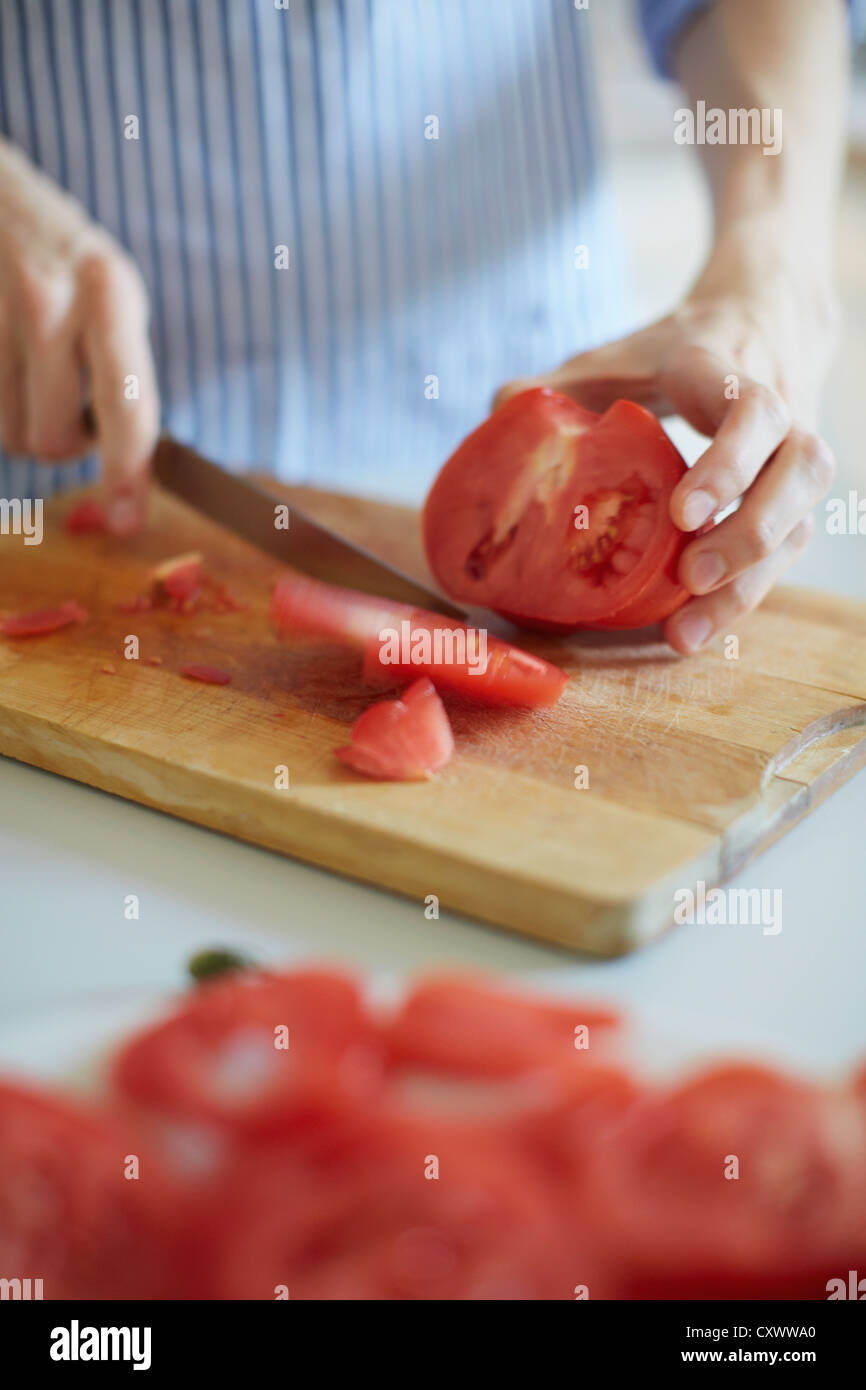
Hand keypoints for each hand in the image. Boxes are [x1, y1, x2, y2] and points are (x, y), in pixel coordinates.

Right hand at [0, 138, 158, 533]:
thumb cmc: (57, 250)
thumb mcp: (110, 288)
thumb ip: (121, 368)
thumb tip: (125, 459)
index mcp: (109, 292)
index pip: (127, 407)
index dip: (127, 474)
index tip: (129, 519)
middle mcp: (49, 300)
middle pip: (52, 441)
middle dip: (58, 440)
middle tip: (57, 397)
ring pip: (7, 435)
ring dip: (15, 422)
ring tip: (19, 365)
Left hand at [494, 237, 837, 653]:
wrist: (758, 321)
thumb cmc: (674, 352)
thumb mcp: (614, 356)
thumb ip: (558, 384)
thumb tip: (501, 412)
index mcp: (728, 372)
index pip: (753, 411)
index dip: (727, 463)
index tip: (684, 512)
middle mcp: (783, 412)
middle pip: (803, 469)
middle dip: (751, 531)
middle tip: (690, 575)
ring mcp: (792, 459)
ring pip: (801, 521)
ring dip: (749, 583)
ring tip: (686, 633)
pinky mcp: (792, 500)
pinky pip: (784, 552)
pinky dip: (742, 595)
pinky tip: (693, 629)